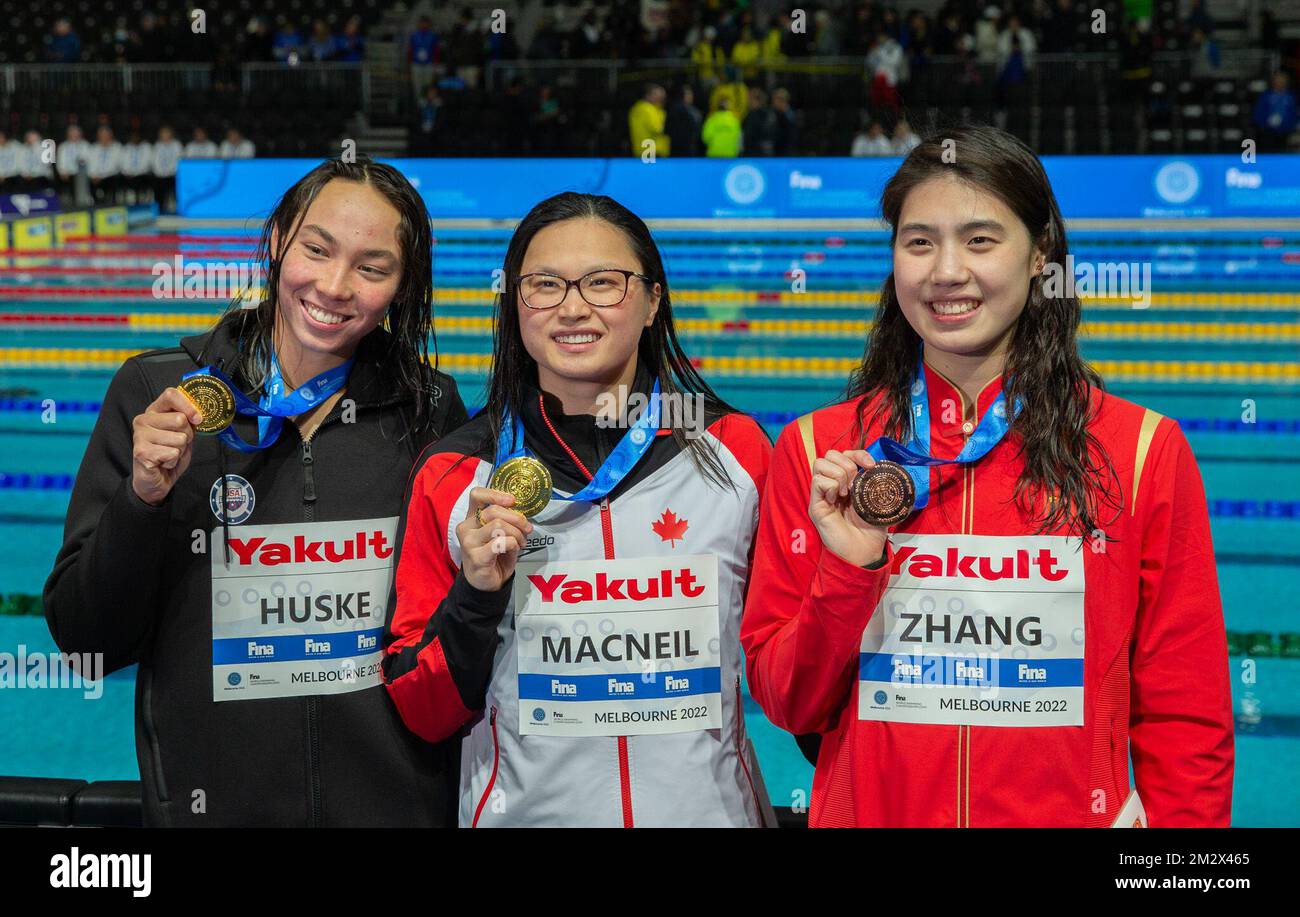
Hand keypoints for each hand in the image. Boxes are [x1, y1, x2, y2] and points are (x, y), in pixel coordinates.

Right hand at [131, 387, 202, 505]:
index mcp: (154, 410)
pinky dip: (174, 461)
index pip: (171, 395)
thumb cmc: (170, 454)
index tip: (197, 418)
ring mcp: (140, 435)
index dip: (188, 406)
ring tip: (169, 454)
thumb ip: (188, 421)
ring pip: (179, 438)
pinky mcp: (141, 452)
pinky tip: (163, 462)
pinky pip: (173, 453)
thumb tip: (198, 414)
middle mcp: (143, 420)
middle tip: (176, 444)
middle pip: (180, 419)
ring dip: (180, 450)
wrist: (156, 480)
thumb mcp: (183, 433)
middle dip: (187, 436)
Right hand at [456, 487, 532, 591]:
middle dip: (516, 518)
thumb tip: (521, 512)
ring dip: (516, 533)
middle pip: (493, 511)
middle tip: (527, 528)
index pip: (476, 495)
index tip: (512, 501)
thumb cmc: (494, 554)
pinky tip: (514, 549)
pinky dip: (513, 544)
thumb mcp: (499, 533)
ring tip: (520, 541)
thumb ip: (506, 520)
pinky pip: (501, 542)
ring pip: (498, 525)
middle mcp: (466, 528)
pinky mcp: (476, 557)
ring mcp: (469, 543)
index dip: (495, 494)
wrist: (486, 582)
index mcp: (471, 518)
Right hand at [809, 449, 889, 567]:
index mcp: (846, 481)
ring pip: (820, 463)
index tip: (871, 466)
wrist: (864, 551)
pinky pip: (818, 481)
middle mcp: (832, 485)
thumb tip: (884, 468)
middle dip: (847, 463)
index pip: (845, 454)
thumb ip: (877, 483)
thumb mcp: (878, 501)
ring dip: (838, 474)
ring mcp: (822, 494)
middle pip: (829, 454)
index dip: (858, 454)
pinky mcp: (815, 505)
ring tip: (847, 493)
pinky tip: (838, 499)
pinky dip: (831, 486)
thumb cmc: (871, 529)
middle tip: (856, 484)